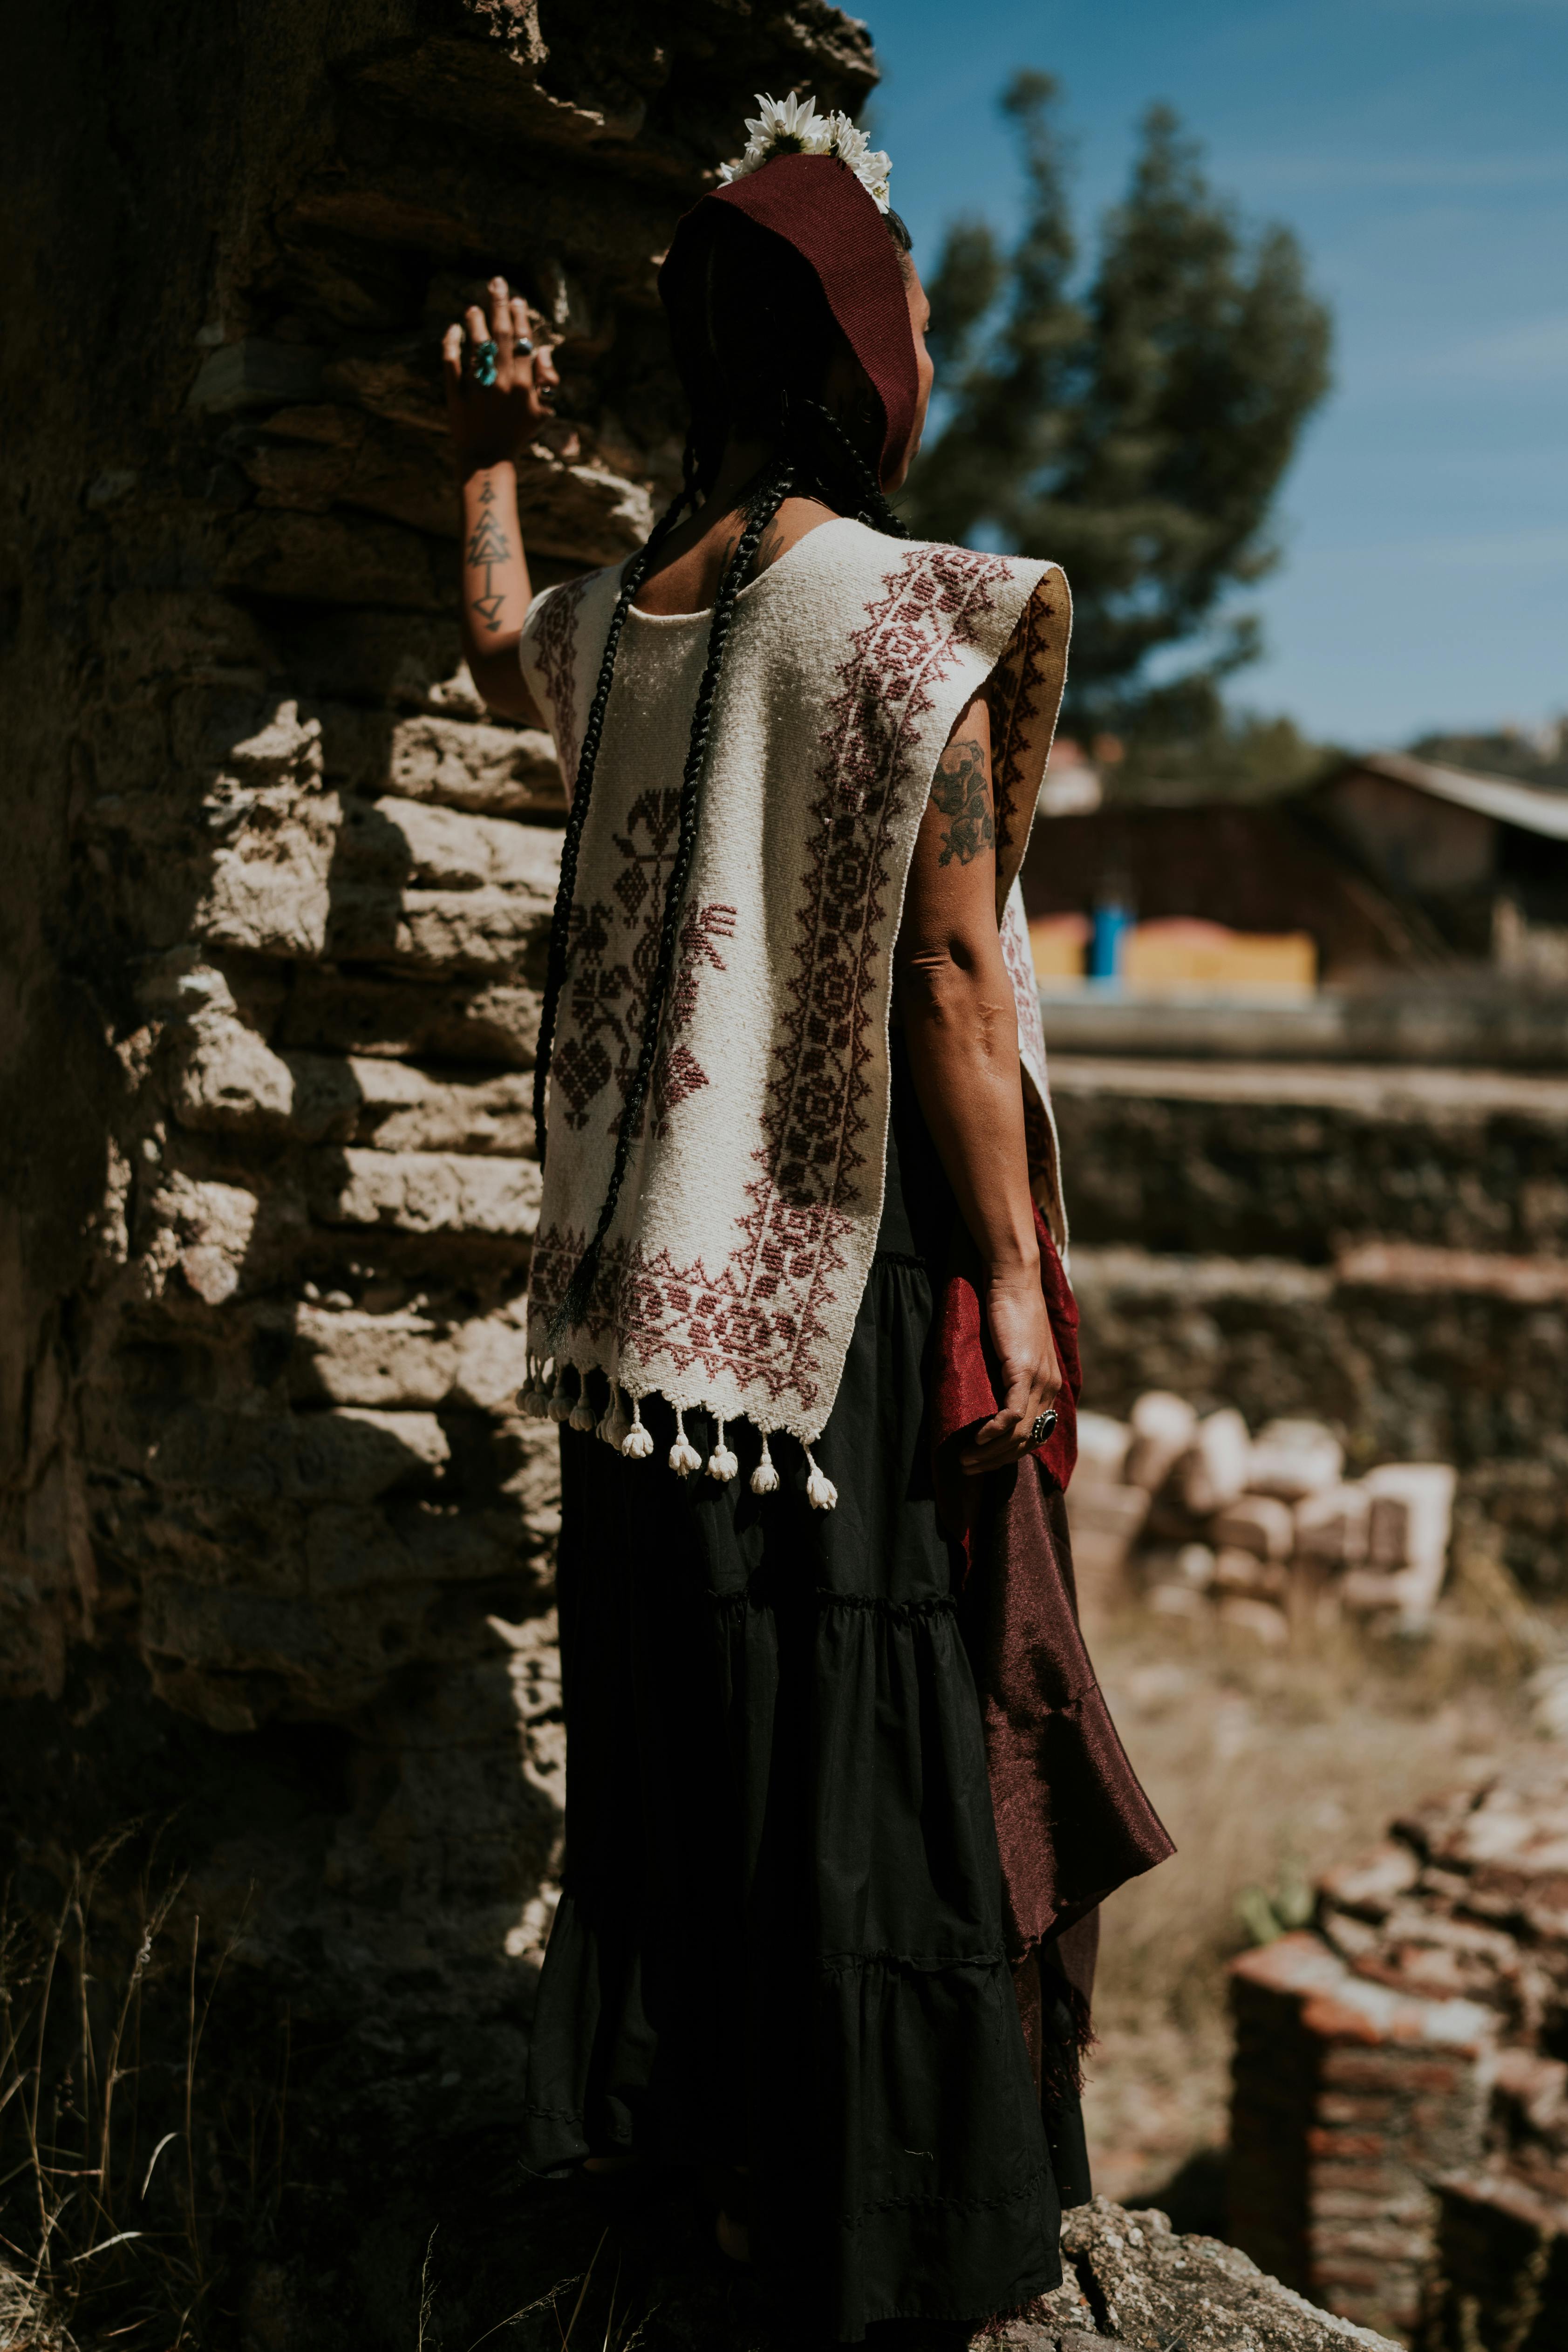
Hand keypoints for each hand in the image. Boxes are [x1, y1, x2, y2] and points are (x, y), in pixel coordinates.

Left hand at [441, 275, 560, 470]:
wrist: (487, 459)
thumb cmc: (517, 434)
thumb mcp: (542, 411)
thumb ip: (546, 380)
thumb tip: (542, 350)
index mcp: (524, 384)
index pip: (523, 340)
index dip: (520, 317)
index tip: (516, 300)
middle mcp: (501, 382)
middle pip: (501, 334)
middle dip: (499, 305)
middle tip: (495, 282)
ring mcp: (477, 388)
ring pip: (477, 345)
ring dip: (475, 322)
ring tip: (474, 308)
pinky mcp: (456, 394)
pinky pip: (450, 362)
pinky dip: (451, 343)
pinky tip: (453, 329)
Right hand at [960, 1263, 1061, 1474]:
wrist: (1014, 1280)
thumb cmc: (1009, 1311)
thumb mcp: (1014, 1352)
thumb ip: (1011, 1376)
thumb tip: (992, 1399)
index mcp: (1051, 1386)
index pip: (1035, 1435)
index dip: (1010, 1455)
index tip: (984, 1462)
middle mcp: (1051, 1388)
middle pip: (1027, 1442)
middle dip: (997, 1461)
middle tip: (969, 1468)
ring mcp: (1039, 1381)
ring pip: (1019, 1434)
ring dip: (991, 1453)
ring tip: (966, 1460)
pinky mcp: (1024, 1371)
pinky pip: (1011, 1415)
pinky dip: (993, 1432)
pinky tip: (976, 1438)